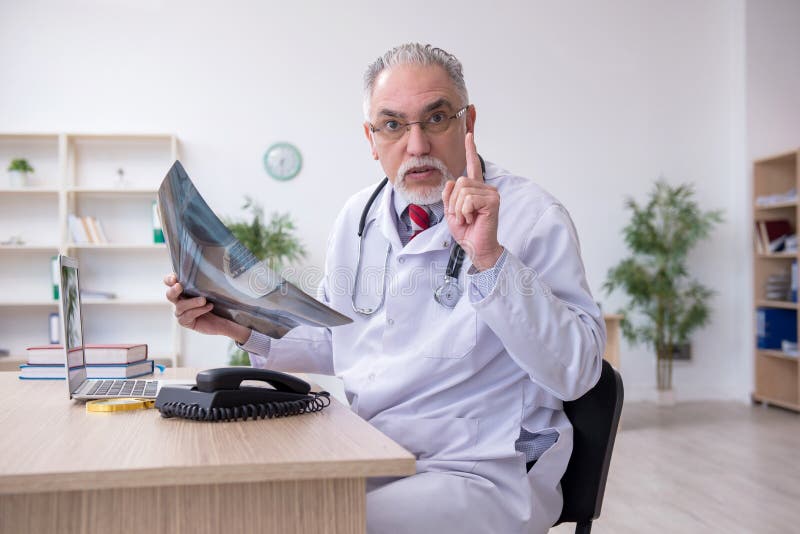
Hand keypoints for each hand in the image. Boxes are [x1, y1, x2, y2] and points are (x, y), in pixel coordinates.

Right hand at [164, 273, 250, 343]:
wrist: (224, 319)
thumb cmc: (219, 302)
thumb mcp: (216, 289)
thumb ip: (212, 280)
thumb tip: (218, 264)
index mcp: (183, 289)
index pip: (170, 282)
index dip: (169, 279)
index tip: (174, 278)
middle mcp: (180, 300)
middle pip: (170, 294)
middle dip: (174, 290)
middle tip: (180, 286)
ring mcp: (181, 312)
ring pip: (180, 306)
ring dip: (192, 302)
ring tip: (203, 300)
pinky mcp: (185, 321)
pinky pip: (187, 316)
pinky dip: (198, 310)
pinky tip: (209, 306)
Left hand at [442, 132, 503, 270]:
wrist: (476, 247)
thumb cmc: (467, 231)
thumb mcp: (451, 212)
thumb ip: (449, 196)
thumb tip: (451, 182)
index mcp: (475, 190)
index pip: (472, 166)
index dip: (470, 150)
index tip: (469, 135)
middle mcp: (485, 188)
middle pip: (460, 182)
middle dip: (454, 202)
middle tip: (462, 216)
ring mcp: (491, 193)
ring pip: (463, 190)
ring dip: (459, 209)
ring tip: (468, 218)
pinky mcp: (493, 201)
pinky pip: (468, 199)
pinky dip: (465, 212)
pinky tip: (472, 219)